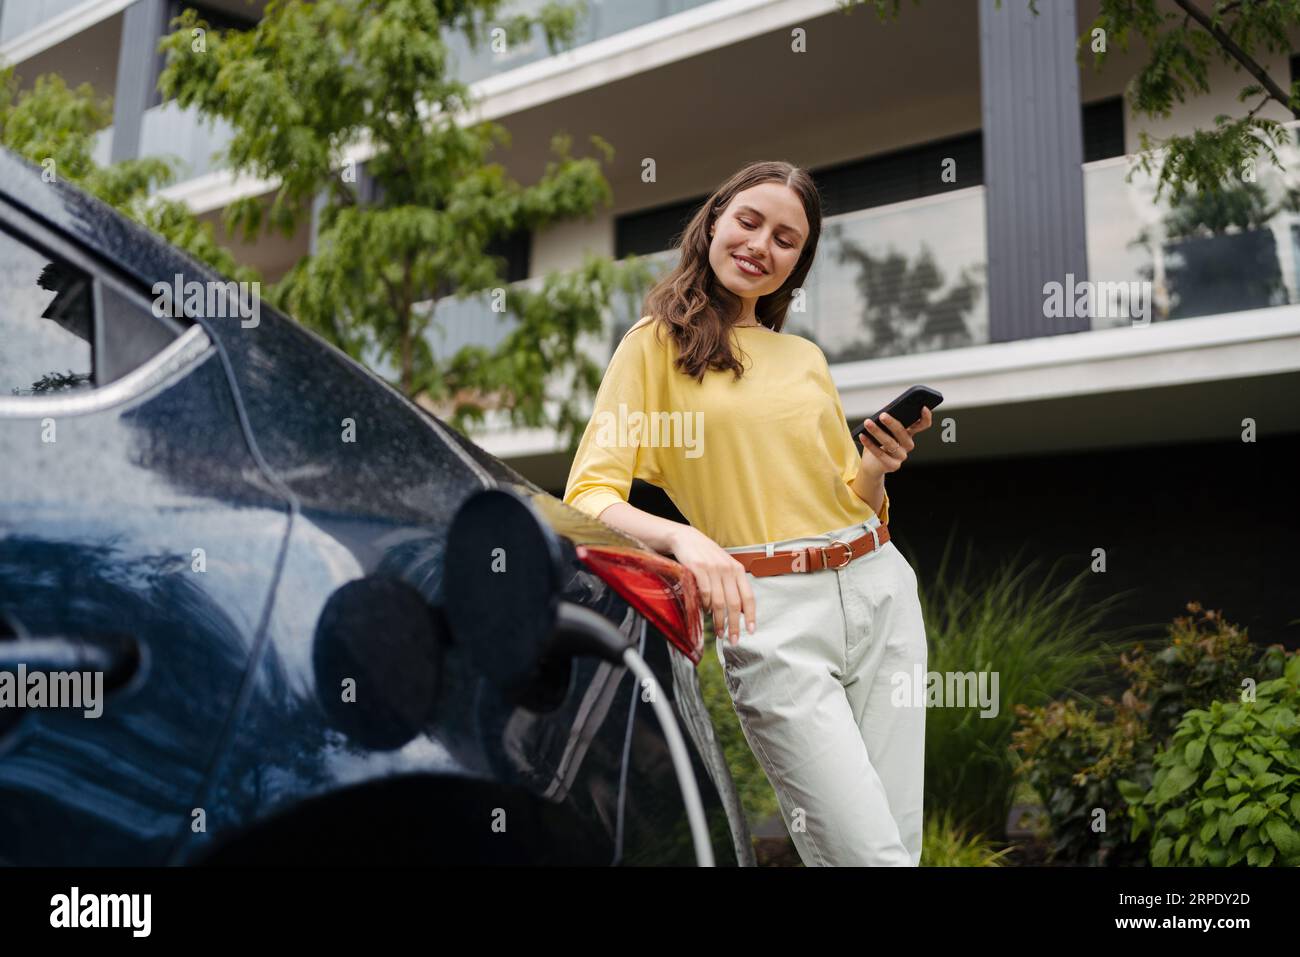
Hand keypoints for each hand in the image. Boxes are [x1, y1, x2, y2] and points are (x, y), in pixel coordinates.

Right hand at [668, 526, 755, 647]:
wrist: (685, 538)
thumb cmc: (705, 555)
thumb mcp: (724, 566)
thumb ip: (732, 584)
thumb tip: (740, 610)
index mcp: (737, 569)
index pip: (748, 596)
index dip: (751, 616)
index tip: (751, 631)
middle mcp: (728, 569)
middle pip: (735, 603)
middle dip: (734, 625)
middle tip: (732, 639)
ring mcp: (713, 568)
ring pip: (719, 601)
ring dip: (719, 620)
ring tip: (719, 631)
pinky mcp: (698, 568)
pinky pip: (704, 593)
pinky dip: (705, 606)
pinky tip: (705, 612)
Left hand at [857, 406, 932, 474]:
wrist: (872, 464)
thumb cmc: (877, 442)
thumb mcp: (882, 428)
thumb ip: (886, 418)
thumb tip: (885, 410)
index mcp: (909, 433)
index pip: (923, 425)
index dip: (925, 417)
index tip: (923, 407)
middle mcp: (908, 445)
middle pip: (903, 433)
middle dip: (892, 423)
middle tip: (882, 415)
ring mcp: (902, 456)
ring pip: (890, 443)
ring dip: (877, 432)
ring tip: (867, 423)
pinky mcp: (893, 466)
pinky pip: (881, 454)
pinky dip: (870, 444)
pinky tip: (862, 436)